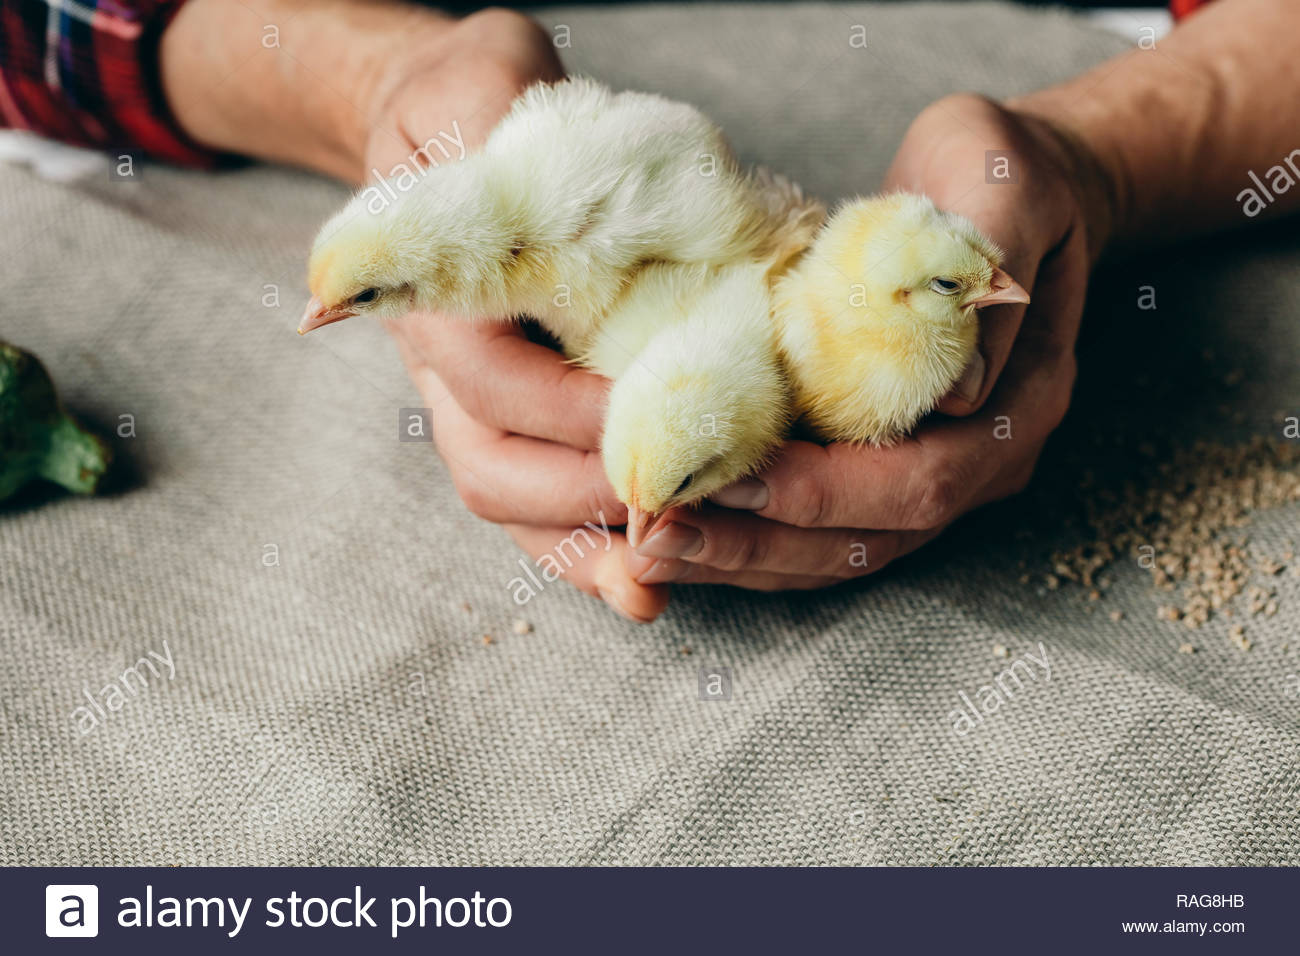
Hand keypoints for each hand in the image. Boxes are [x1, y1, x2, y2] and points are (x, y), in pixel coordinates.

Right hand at [371, 12, 670, 622]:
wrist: (451, 135)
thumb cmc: (477, 106)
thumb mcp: (483, 79)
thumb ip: (491, 114)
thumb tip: (504, 148)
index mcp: (436, 290)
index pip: (483, 371)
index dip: (560, 405)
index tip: (644, 416)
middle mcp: (442, 365)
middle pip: (486, 461)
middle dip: (580, 490)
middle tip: (673, 498)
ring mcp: (470, 404)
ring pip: (506, 501)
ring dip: (582, 549)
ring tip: (660, 580)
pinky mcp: (512, 425)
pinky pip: (534, 509)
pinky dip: (583, 555)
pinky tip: (645, 588)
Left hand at [618, 93, 1116, 589]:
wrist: (1005, 189)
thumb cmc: (1001, 171)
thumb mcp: (1004, 184)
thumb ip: (987, 274)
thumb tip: (956, 391)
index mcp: (1019, 404)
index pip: (920, 481)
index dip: (823, 491)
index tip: (728, 479)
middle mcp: (980, 461)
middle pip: (867, 538)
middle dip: (757, 541)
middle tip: (656, 536)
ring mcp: (932, 472)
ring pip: (834, 550)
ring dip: (738, 555)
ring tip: (648, 547)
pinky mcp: (881, 466)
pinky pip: (815, 528)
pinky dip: (745, 535)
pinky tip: (679, 529)